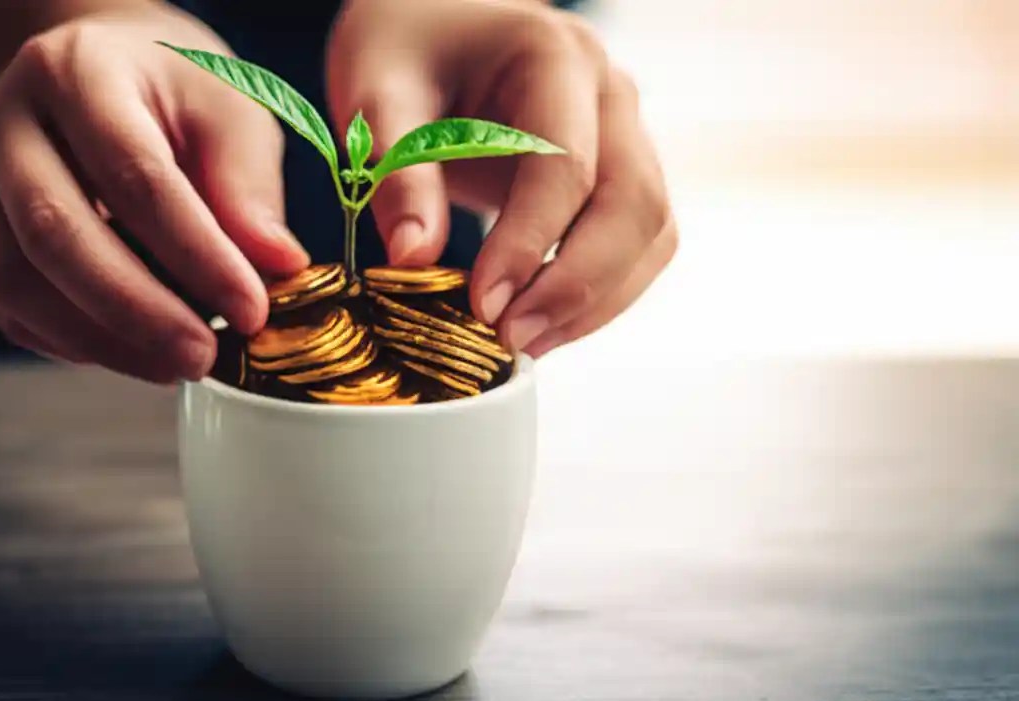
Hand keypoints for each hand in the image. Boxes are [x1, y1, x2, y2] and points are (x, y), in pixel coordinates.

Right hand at [0, 6, 307, 383]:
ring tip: (175, 366)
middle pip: (53, 232)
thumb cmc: (172, 91)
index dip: (196, 253)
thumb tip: (277, 266)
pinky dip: (71, 343)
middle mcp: (2, 121)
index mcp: (75, 71)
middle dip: (136, 310)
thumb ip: (249, 185)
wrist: (101, 71)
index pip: (134, 175)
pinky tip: (131, 352)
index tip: (251, 308)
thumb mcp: (230, 108)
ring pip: (13, 281)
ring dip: (99, 340)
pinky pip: (6, 308)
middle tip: (203, 356)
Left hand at [327, 0, 675, 356]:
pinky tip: (543, 323)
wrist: (432, 23)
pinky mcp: (620, 172)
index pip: (566, 165)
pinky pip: (638, 243)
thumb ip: (397, 170)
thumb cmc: (403, 47)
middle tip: (508, 335)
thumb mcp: (377, 92)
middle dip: (576, 284)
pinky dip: (602, 293)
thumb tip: (415, 259)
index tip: (482, 305)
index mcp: (555, 55)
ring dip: (597, 299)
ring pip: (650, 230)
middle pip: (634, 202)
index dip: (530, 244)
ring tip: (523, 342)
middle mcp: (610, 92)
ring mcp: (626, 132)